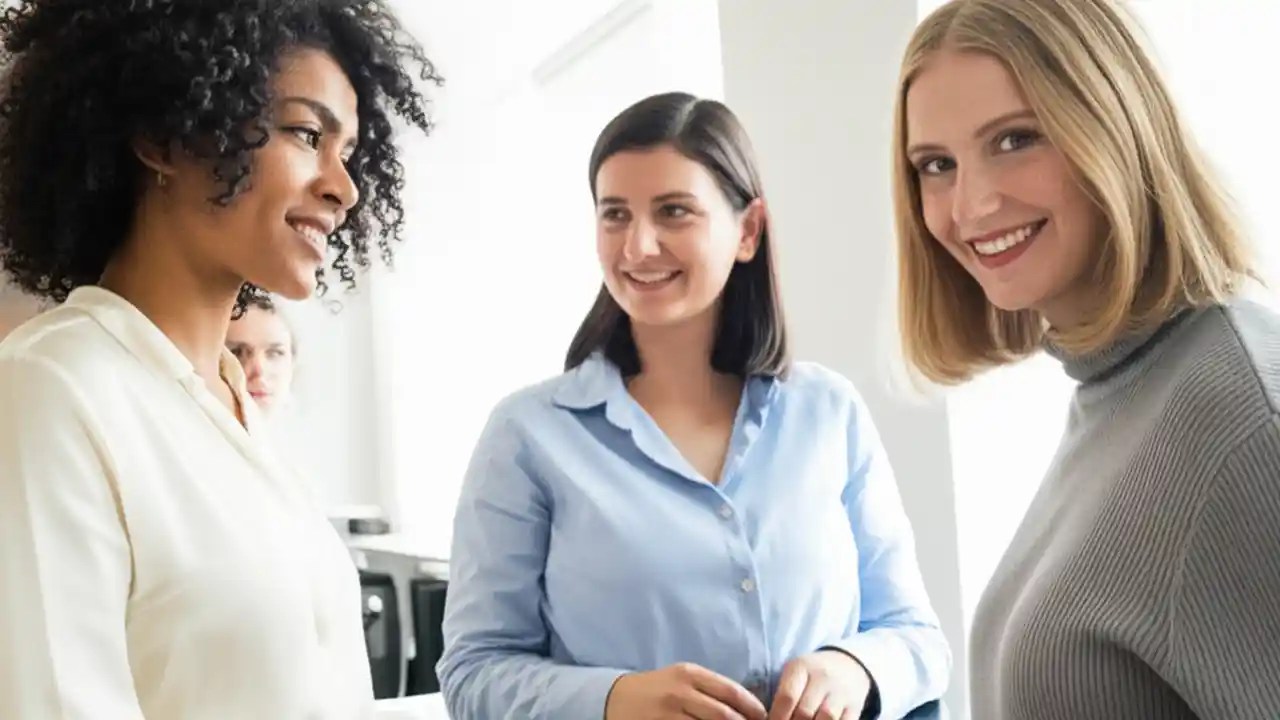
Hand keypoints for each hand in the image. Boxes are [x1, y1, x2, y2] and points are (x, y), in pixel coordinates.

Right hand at [605, 662, 768, 719]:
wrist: (615, 699)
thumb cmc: (658, 689)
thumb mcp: (682, 678)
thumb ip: (710, 688)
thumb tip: (748, 705)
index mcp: (689, 674)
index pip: (731, 691)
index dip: (753, 708)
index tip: (764, 717)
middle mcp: (679, 692)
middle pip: (723, 715)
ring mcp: (668, 715)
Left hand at [767, 651, 871, 719]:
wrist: (848, 665)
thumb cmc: (812, 673)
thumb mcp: (794, 673)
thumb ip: (783, 694)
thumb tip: (770, 719)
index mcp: (802, 667)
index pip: (787, 697)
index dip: (777, 717)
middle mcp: (823, 678)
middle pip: (805, 712)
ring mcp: (842, 692)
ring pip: (826, 719)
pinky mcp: (855, 706)